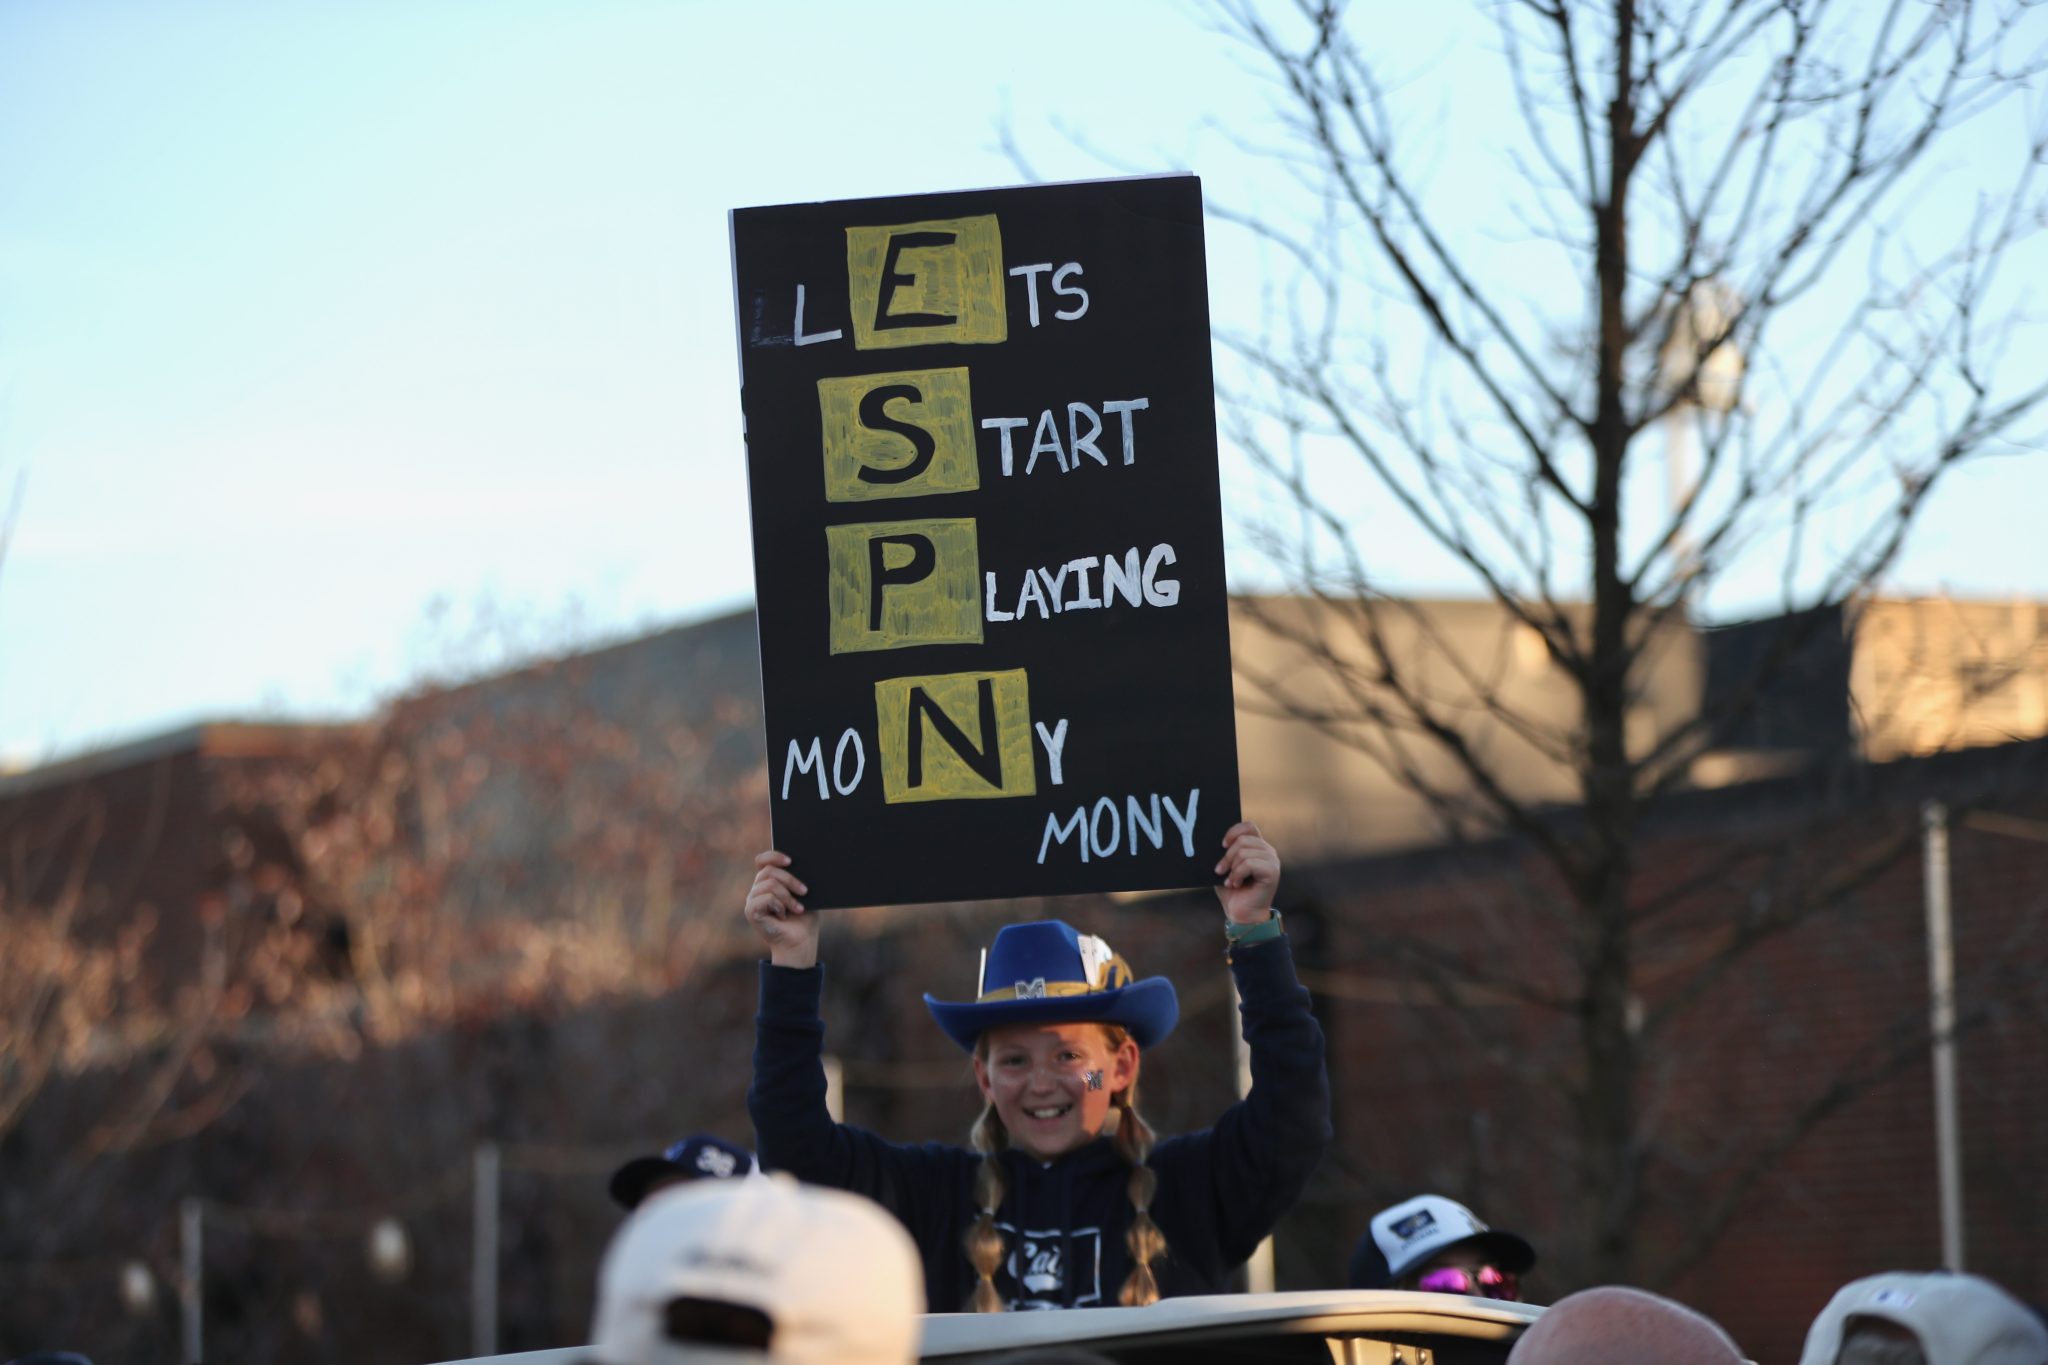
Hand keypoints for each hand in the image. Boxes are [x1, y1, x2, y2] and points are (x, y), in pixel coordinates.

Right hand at [743, 851, 817, 968]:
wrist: (801, 942)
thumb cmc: (804, 919)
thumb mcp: (805, 894)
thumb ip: (799, 879)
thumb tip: (805, 862)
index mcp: (769, 882)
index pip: (763, 861)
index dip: (774, 856)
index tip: (790, 861)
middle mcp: (758, 889)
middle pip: (768, 871)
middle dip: (790, 879)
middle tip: (805, 891)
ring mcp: (752, 900)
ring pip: (769, 884)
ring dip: (788, 896)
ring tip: (798, 908)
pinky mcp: (751, 911)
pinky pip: (765, 898)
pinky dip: (779, 905)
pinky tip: (783, 915)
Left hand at [1213, 821, 1279, 924]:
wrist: (1242, 914)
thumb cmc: (1233, 891)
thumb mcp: (1225, 867)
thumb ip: (1224, 853)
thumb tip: (1212, 840)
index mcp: (1257, 847)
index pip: (1249, 826)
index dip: (1234, 832)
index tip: (1222, 844)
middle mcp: (1268, 851)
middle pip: (1243, 839)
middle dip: (1227, 855)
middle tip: (1220, 870)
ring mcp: (1272, 861)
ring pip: (1245, 852)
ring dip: (1232, 868)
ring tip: (1230, 880)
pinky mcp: (1273, 872)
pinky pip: (1249, 863)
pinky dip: (1238, 874)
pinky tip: (1236, 884)